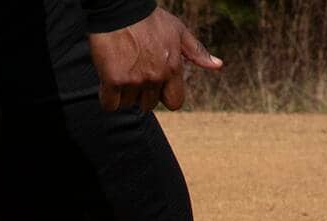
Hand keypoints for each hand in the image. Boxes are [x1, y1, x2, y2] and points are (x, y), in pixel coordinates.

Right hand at [88, 8, 221, 112]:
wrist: (120, 8)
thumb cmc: (149, 19)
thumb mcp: (178, 32)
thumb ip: (197, 52)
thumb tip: (218, 65)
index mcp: (173, 68)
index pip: (175, 102)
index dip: (165, 96)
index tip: (156, 86)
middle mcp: (155, 77)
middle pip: (149, 105)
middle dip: (142, 93)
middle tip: (134, 72)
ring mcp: (134, 80)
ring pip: (129, 104)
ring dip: (124, 93)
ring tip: (122, 70)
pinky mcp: (113, 80)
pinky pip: (110, 104)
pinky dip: (107, 97)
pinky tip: (108, 81)